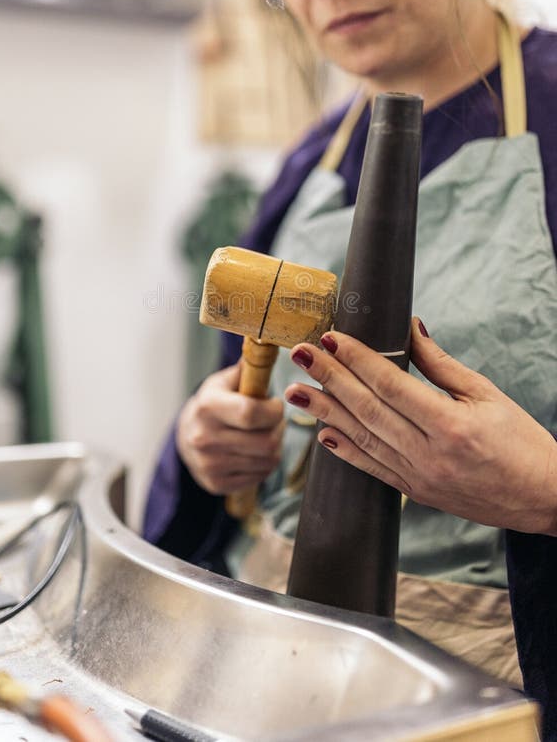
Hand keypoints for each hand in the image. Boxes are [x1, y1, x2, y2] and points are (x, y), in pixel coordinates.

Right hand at [177, 363, 283, 495]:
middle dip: (278, 430)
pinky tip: (254, 451)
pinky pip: (260, 476)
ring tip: (264, 434)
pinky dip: (265, 463)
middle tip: (273, 421)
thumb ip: (248, 368)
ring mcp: (209, 464)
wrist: (186, 436)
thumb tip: (267, 343)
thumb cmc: (214, 403)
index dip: (274, 410)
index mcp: (208, 406)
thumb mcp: (224, 381)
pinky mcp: (215, 483)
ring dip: (274, 446)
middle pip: (265, 442)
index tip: (276, 405)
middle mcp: (204, 437)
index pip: (251, 413)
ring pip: (267, 460)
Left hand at [285, 317, 556, 534]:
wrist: (544, 498)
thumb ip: (441, 365)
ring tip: (294, 391)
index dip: (357, 359)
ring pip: (362, 439)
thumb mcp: (487, 394)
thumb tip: (409, 328)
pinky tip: (322, 433)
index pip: (390, 385)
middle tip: (300, 354)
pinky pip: (372, 469)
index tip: (331, 338)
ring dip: (324, 413)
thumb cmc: (521, 441)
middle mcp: (429, 454)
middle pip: (367, 409)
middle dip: (329, 378)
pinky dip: (345, 451)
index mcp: (450, 425)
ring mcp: (419, 477)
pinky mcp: (415, 493)